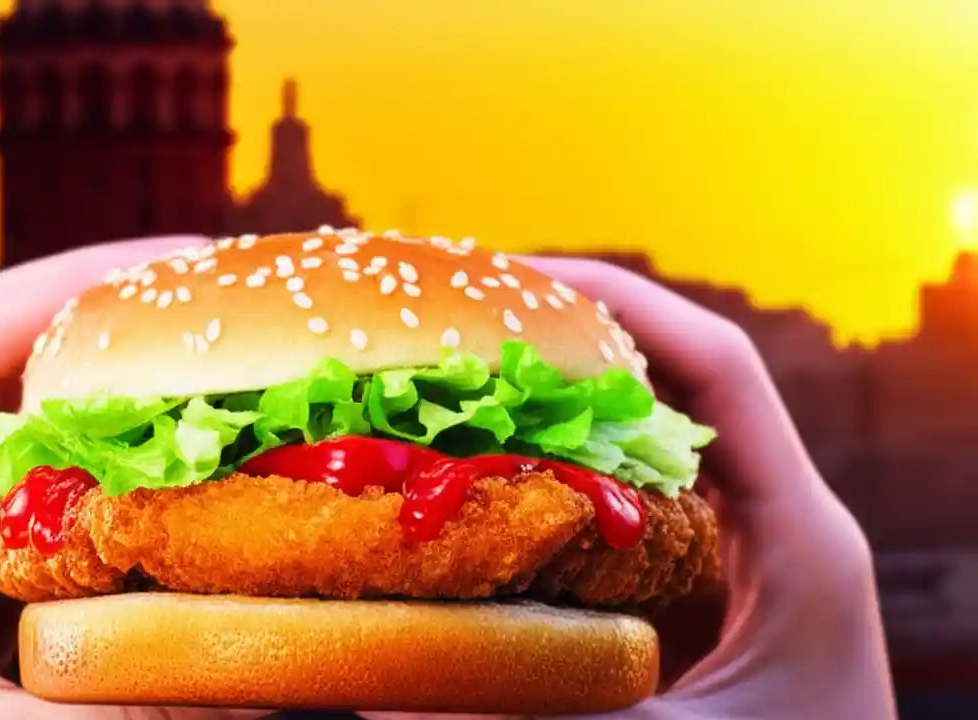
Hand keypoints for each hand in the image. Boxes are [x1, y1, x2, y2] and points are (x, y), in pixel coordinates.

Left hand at [0, 236, 258, 719]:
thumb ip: (140, 698)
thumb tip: (274, 655)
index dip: (65, 287)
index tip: (176, 268)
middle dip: (97, 316)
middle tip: (213, 303)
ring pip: (4, 418)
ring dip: (97, 382)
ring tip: (198, 363)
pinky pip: (19, 486)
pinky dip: (92, 458)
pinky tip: (160, 465)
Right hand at [368, 257, 895, 719]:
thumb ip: (543, 707)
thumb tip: (395, 692)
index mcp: (800, 538)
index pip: (720, 370)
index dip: (628, 306)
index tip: (526, 275)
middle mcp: (780, 523)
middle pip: (687, 385)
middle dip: (589, 334)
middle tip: (480, 311)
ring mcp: (752, 551)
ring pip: (666, 439)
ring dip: (583, 396)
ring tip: (484, 372)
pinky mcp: (720, 586)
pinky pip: (650, 499)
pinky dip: (583, 468)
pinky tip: (513, 472)